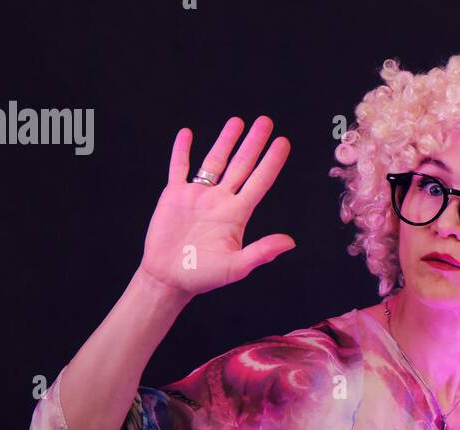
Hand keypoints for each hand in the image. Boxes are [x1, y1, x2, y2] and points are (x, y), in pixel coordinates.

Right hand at [138, 116, 294, 296]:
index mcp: (236, 215)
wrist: (169, 278)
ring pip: (214, 161)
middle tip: (266, 121)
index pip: (259, 182)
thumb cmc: (203, 276)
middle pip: (241, 165)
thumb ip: (262, 252)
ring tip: (237, 121)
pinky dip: (182, 150)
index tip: (283, 142)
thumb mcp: (236, 267)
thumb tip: (290, 242)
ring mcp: (197, 195)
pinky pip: (179, 167)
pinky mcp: (174, 195)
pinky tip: (187, 134)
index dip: (271, 162)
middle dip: (254, 143)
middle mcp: (220, 201)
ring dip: (225, 141)